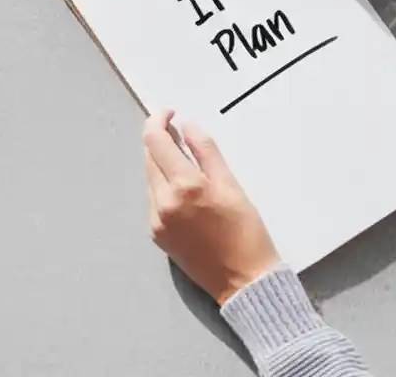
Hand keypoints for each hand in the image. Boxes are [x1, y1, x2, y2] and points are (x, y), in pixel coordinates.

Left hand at [144, 110, 279, 304]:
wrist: (244, 282)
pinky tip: (184, 191)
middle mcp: (163, 202)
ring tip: (185, 162)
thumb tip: (187, 126)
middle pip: (149, 158)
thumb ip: (206, 152)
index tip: (169, 113)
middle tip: (178, 133)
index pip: (155, 141)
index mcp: (184, 186)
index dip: (158, 121)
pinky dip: (163, 187)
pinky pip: (154, 200)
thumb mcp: (232, 186)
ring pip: (150, 178)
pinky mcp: (157, 234)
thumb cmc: (246, 232)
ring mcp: (156, 220)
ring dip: (162, 164)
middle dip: (160, 141)